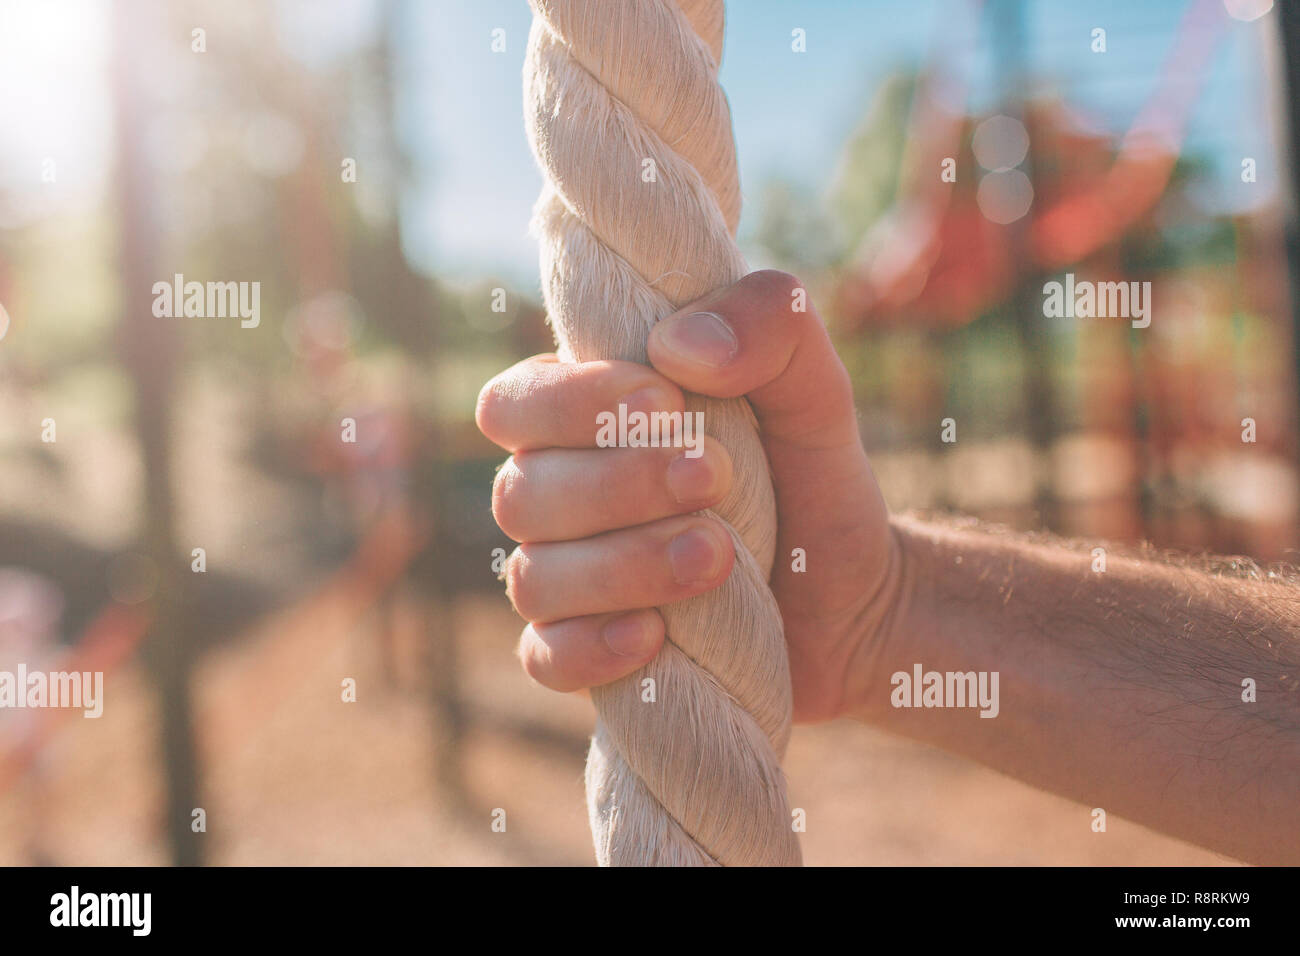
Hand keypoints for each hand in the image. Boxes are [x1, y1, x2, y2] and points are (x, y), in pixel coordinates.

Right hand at [476, 270, 900, 722]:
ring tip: (717, 556)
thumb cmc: (810, 473)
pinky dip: (592, 648)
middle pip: (521, 493)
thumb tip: (678, 345)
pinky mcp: (590, 653)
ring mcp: (569, 581)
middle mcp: (559, 497)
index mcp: (583, 419)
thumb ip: (765, 323)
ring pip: (535, 579)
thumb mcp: (812, 384)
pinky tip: (656, 634)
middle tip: (712, 478)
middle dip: (618, 486)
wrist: (855, 594)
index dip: (571, 404)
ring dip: (623, 566)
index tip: (668, 406)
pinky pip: (547, 658)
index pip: (514, 403)